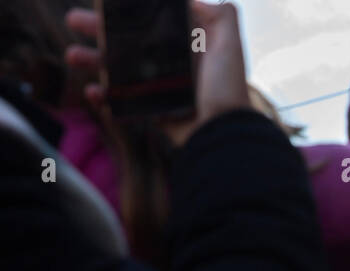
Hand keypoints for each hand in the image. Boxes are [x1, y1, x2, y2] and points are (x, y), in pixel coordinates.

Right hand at [65, 2, 251, 146]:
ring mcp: (159, 87)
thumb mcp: (229, 45)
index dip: (127, 12)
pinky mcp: (153, 110)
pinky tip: (94, 92)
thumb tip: (193, 0)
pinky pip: (123, 102)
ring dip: (93, 60)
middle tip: (73, 20)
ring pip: (119, 70)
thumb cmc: (225, 87)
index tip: (103, 3)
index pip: (150, 22)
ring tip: (72, 55)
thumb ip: (222, 17)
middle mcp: (171, 63)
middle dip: (98, 29)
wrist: (222, 132)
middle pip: (127, 41)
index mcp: (185, 44)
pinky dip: (105, 97)